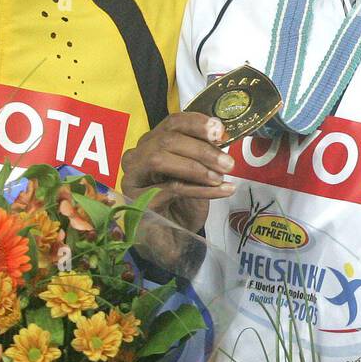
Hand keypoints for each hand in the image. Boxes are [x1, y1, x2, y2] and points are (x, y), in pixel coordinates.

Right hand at [120, 112, 235, 232]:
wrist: (174, 238)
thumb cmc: (184, 203)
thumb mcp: (198, 173)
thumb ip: (204, 153)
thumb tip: (221, 134)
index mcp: (152, 143)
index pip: (172, 123)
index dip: (196, 123)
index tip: (220, 130)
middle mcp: (136, 156)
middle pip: (166, 140)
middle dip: (201, 149)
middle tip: (228, 163)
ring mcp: (133, 178)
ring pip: (159, 159)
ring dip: (196, 167)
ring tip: (221, 177)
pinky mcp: (136, 200)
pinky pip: (170, 188)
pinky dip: (200, 189)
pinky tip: (222, 190)